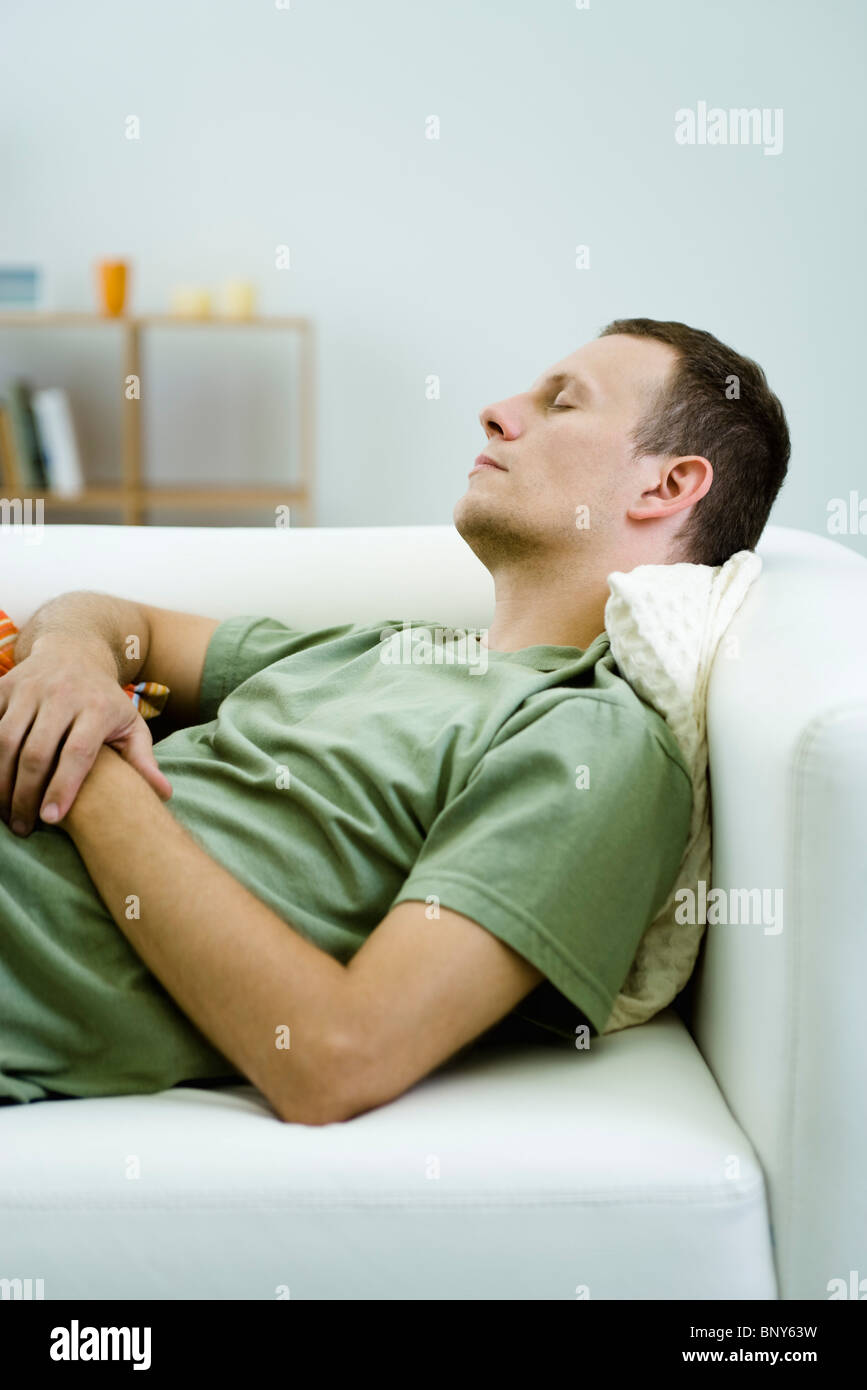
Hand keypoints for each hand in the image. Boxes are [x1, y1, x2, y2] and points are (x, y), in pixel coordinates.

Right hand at [0, 641, 171, 835]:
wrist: (74, 650)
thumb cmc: (105, 700)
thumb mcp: (130, 724)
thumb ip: (142, 759)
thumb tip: (164, 793)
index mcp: (98, 706)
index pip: (78, 752)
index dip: (63, 787)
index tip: (51, 820)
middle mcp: (62, 694)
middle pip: (36, 752)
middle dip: (26, 795)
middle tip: (23, 827)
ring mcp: (30, 689)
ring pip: (5, 740)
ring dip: (1, 782)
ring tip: (5, 813)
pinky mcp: (4, 687)